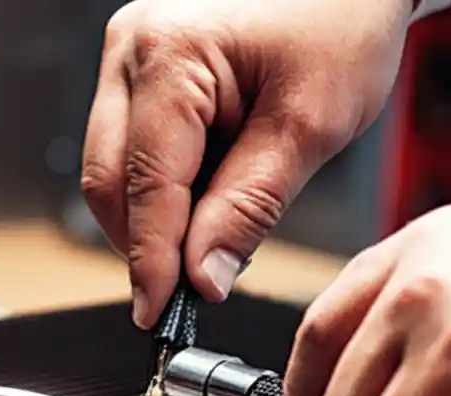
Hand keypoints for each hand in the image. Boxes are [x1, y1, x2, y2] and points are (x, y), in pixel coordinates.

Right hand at [80, 0, 413, 327]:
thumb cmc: (339, 20)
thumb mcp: (310, 124)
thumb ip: (250, 206)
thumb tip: (203, 274)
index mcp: (169, 54)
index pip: (147, 184)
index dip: (152, 259)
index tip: (159, 311)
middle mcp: (130, 51)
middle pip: (110, 183)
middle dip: (149, 242)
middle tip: (194, 284)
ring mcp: (124, 60)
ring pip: (112, 173)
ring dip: (156, 216)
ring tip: (217, 222)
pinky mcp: (134, 74)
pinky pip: (128, 152)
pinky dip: (162, 189)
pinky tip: (205, 191)